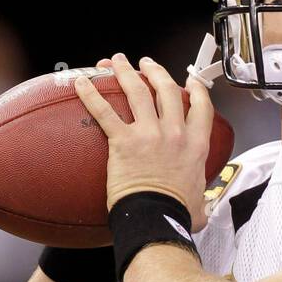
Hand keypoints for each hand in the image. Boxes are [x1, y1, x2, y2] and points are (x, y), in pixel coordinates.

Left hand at [75, 52, 214, 231]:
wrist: (157, 219)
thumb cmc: (176, 214)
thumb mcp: (200, 201)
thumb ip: (201, 197)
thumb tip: (201, 209)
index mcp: (195, 145)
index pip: (201, 106)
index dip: (195, 89)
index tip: (190, 81)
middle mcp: (175, 133)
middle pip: (166, 89)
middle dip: (155, 71)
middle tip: (146, 64)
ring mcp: (149, 134)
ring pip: (137, 90)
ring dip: (125, 72)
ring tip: (115, 62)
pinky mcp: (123, 141)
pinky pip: (104, 111)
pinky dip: (91, 94)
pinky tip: (80, 83)